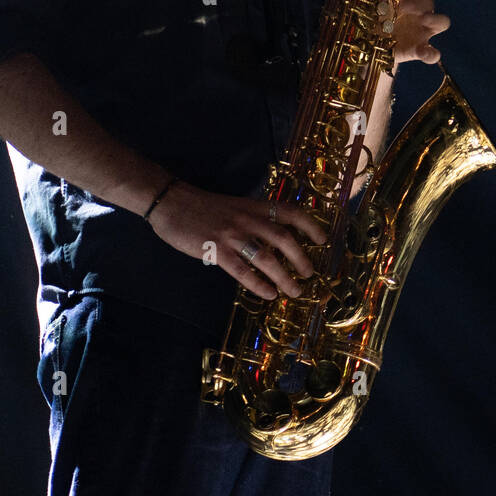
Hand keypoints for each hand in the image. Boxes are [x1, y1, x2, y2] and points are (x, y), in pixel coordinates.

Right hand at [148, 180, 328, 300]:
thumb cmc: (203, 207)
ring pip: (268, 258)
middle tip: (310, 275)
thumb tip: (274, 239)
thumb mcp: (235, 206)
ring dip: (285, 277)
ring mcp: (233, 235)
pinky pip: (243, 271)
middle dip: (301, 258)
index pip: (290, 212)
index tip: (323, 240)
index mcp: (254, 206)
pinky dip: (259, 284)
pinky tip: (268, 294)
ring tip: (294, 291)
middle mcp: (248, 219)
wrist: (172, 201)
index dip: (310, 225)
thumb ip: (253, 219)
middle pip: (285, 238)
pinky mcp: (216, 249)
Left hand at [334, 0, 449, 65]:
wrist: (366, 46)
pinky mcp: (419, 49)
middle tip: (399, 7)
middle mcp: (418, 11)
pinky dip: (432, 53)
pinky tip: (424, 52)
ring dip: (434, 18)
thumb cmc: (369, 13)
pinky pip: (434, 53)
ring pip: (442, 20)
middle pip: (429, 0)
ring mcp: (422, 31)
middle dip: (416, 2)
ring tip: (421, 20)